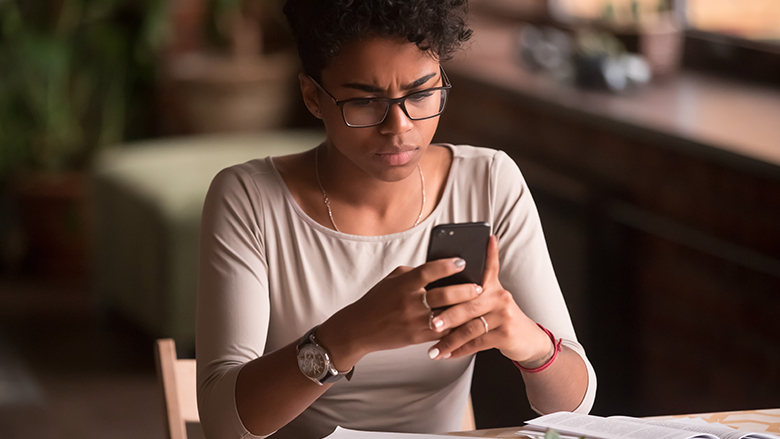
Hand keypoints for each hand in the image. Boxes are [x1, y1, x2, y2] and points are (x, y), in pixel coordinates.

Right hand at [318, 256, 482, 368]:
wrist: (360, 328)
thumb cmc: (377, 300)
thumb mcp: (392, 280)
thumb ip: (414, 273)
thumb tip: (439, 268)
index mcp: (403, 284)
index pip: (429, 271)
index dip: (447, 265)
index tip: (462, 261)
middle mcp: (409, 302)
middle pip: (444, 295)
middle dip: (465, 290)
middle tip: (480, 286)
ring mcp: (413, 322)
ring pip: (446, 316)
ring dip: (464, 311)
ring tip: (478, 305)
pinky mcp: (416, 338)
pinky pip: (441, 333)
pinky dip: (455, 328)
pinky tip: (467, 323)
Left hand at [424, 236, 552, 363]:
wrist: (527, 339)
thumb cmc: (498, 318)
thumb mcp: (490, 300)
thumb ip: (471, 291)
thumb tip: (441, 283)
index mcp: (492, 285)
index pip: (489, 265)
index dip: (488, 252)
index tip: (485, 238)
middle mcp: (500, 296)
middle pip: (469, 304)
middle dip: (447, 315)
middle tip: (430, 323)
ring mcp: (504, 315)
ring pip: (471, 327)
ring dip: (449, 340)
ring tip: (433, 349)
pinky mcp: (506, 334)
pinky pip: (477, 343)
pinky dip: (460, 350)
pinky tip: (447, 355)